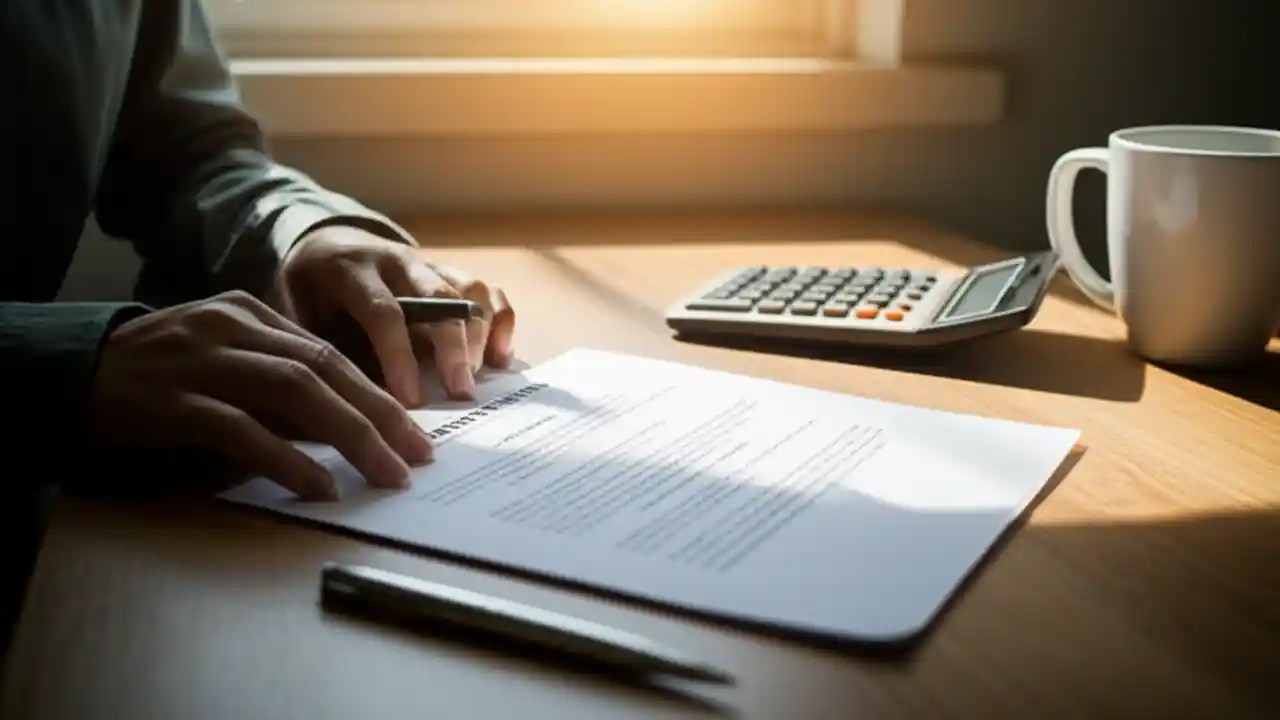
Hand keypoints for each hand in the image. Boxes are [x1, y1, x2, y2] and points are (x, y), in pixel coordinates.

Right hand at [91, 291, 433, 499]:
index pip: (331, 353)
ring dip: (350, 435)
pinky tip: (320, 486)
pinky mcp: (172, 401)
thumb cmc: (161, 375)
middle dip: (380, 416)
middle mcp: (232, 328)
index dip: (380, 394)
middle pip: (326, 369)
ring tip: (384, 473)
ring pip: (295, 391)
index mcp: (251, 314)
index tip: (416, 433)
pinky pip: (242, 430)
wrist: (72, 369)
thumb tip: (345, 428)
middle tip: (417, 457)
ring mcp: (202, 361)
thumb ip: (277, 383)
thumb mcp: (224, 361)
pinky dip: (287, 459)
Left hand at [278, 226, 514, 406]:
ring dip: (479, 337)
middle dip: (454, 349)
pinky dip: (500, 322)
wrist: (327, 244)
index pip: (385, 312)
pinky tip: (499, 359)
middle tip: (461, 393)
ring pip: (470, 292)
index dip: (400, 357)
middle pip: (440, 299)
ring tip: (476, 379)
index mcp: (352, 269)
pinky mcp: (451, 275)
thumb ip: (325, 350)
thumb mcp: (298, 314)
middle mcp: (397, 261)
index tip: (410, 401)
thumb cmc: (309, 292)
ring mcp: (429, 265)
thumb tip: (357, 404)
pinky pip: (488, 291)